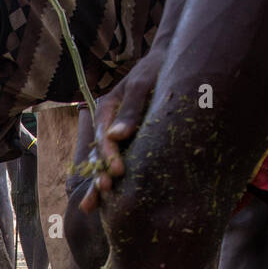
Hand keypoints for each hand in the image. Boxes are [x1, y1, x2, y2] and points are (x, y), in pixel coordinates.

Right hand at [81, 45, 166, 212]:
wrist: (172, 62)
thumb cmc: (157, 70)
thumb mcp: (143, 83)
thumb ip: (130, 108)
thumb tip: (117, 136)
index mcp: (107, 109)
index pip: (104, 136)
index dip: (109, 154)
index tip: (118, 170)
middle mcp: (108, 126)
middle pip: (99, 154)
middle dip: (99, 173)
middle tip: (106, 189)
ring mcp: (118, 138)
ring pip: (103, 164)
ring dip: (99, 183)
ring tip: (95, 206)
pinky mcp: (130, 146)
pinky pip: (117, 165)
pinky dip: (110, 183)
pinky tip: (102, 205)